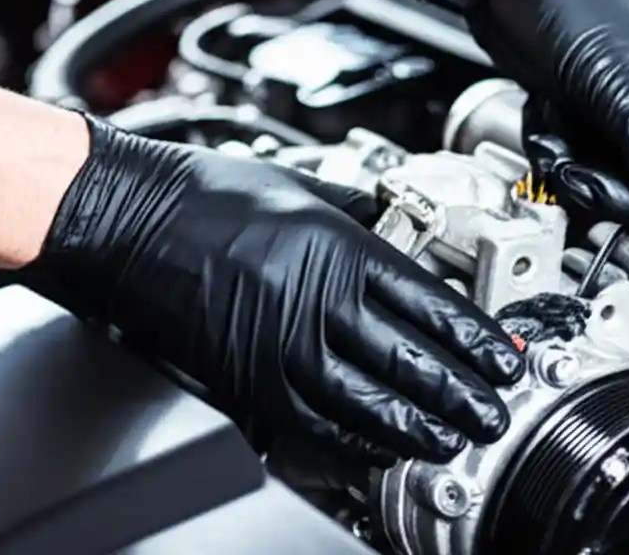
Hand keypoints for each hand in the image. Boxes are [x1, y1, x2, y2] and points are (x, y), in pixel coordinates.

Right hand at [31, 117, 524, 463]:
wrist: (125, 221)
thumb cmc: (200, 194)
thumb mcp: (295, 183)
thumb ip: (353, 209)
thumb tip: (392, 223)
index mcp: (337, 248)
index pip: (428, 303)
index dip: (475, 337)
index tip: (502, 357)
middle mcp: (316, 302)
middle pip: (410, 360)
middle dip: (462, 393)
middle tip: (493, 411)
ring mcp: (279, 348)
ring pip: (369, 403)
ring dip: (419, 425)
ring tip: (453, 437)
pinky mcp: (246, 381)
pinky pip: (315, 423)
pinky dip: (356, 440)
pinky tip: (382, 447)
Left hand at [415, 0, 628, 223]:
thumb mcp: (607, 79)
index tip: (595, 184)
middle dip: (593, 180)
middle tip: (561, 159)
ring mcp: (622, 106)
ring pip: (604, 175)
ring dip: (567, 163)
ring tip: (549, 130)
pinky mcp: (586, 107)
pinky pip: (575, 155)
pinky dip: (552, 145)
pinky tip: (542, 116)